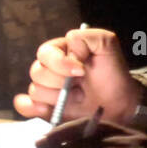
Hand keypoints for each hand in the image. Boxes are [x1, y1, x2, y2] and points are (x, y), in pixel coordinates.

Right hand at [13, 27, 143, 125]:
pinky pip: (24, 105)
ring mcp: (47, 89)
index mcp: (61, 51)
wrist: (121, 103)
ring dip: (56, 97)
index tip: (82, 71)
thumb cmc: (113, 73)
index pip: (45, 53)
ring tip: (78, 98)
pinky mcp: (45, 109)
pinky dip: (31, 107)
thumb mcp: (107, 45)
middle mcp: (50, 69)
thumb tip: (69, 52)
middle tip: (81, 87)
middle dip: (60, 82)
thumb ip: (87, 38)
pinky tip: (46, 110)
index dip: (60, 63)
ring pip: (35, 90)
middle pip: (37, 72)